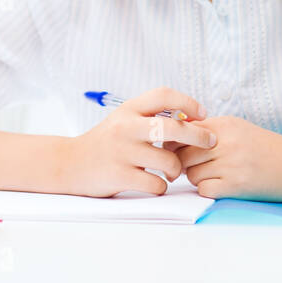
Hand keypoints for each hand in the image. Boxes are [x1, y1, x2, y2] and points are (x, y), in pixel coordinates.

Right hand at [56, 87, 217, 196]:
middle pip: (173, 128)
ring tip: (173, 172)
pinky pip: (156, 184)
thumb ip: (150, 116)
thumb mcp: (124, 119)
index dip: (188, 102)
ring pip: (168, 161)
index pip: (164, 95)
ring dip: (177, 169)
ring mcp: (122, 152)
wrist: (70, 164)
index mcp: (128, 109)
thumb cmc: (105, 142)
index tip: (203, 114)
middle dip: (198, 136)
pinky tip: (156, 184)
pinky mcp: (119, 176)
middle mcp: (125, 127)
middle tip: (210, 142)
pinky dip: (162, 187)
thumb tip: (190, 119)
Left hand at [174, 115, 281, 202]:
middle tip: (195, 165)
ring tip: (212, 175)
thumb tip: (178, 132)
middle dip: (185, 162)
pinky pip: (203, 189)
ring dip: (196, 177)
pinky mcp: (235, 186)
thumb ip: (211, 129)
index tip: (181, 149)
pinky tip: (219, 185)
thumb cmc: (268, 147)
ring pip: (191, 173)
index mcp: (226, 125)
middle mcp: (226, 143)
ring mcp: (230, 165)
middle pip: (184, 154)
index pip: (185, 131)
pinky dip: (207, 189)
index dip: (178, 142)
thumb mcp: (240, 128)